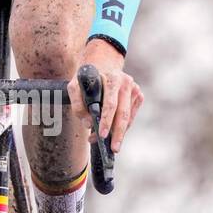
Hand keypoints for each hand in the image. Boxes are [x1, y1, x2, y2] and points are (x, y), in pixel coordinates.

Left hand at [66, 38, 143, 153]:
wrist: (102, 62)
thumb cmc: (87, 77)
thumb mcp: (74, 86)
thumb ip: (78, 105)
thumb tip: (88, 124)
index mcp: (113, 78)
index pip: (111, 104)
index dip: (106, 121)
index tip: (101, 135)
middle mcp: (127, 83)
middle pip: (123, 114)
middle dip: (117, 133)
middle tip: (114, 149)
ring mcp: (135, 89)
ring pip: (128, 118)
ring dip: (118, 133)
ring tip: (109, 144)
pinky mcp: (138, 95)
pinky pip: (131, 117)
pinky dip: (123, 127)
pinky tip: (113, 132)